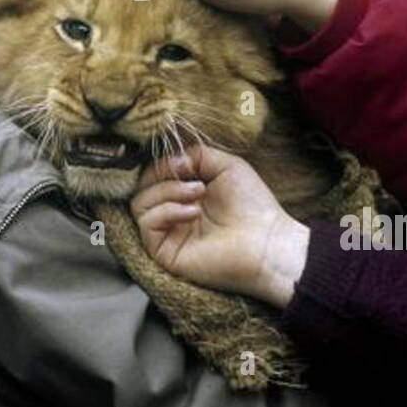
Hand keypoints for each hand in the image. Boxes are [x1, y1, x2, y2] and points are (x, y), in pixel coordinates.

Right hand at [131, 147, 308, 307]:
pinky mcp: (164, 252)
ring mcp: (168, 233)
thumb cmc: (252, 205)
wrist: (266, 242)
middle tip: (193, 179)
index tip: (183, 162)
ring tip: (198, 194)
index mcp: (185, 193)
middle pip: (141, 187)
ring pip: (139, 204)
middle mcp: (173, 213)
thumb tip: (170, 160)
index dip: (162, 164)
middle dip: (162, 176)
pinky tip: (193, 212)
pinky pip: (147, 224)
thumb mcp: (226, 165)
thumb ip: (195, 154)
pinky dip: (167, 211)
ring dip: (167, 191)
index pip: (153, 174)